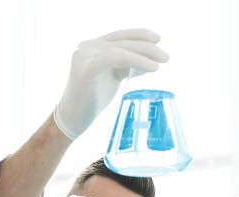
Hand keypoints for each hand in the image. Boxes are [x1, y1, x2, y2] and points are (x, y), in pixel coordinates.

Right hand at [54, 28, 169, 139]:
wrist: (72, 120)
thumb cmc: (92, 101)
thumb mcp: (112, 77)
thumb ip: (125, 66)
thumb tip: (149, 61)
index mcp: (93, 47)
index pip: (120, 36)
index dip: (140, 34)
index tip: (158, 40)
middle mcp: (87, 48)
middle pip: (123, 41)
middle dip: (147, 46)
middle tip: (166, 56)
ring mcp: (84, 57)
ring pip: (121, 48)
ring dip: (145, 54)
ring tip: (161, 62)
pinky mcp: (85, 69)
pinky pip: (115, 58)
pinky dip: (135, 61)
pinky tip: (151, 68)